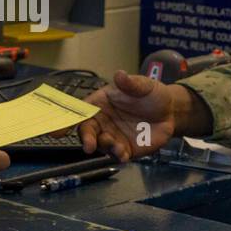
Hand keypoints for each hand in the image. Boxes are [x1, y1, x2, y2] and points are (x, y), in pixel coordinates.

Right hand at [75, 70, 208, 161]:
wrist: (171, 112)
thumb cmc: (152, 95)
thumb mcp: (143, 85)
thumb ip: (130, 83)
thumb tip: (120, 75)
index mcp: (100, 103)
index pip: (80, 112)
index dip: (67, 120)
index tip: (58, 130)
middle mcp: (103, 121)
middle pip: (86, 132)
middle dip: (86, 139)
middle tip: (88, 145)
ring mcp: (113, 136)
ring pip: (101, 145)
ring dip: (105, 147)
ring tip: (117, 147)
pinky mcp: (125, 149)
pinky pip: (117, 155)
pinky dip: (118, 156)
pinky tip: (124, 154)